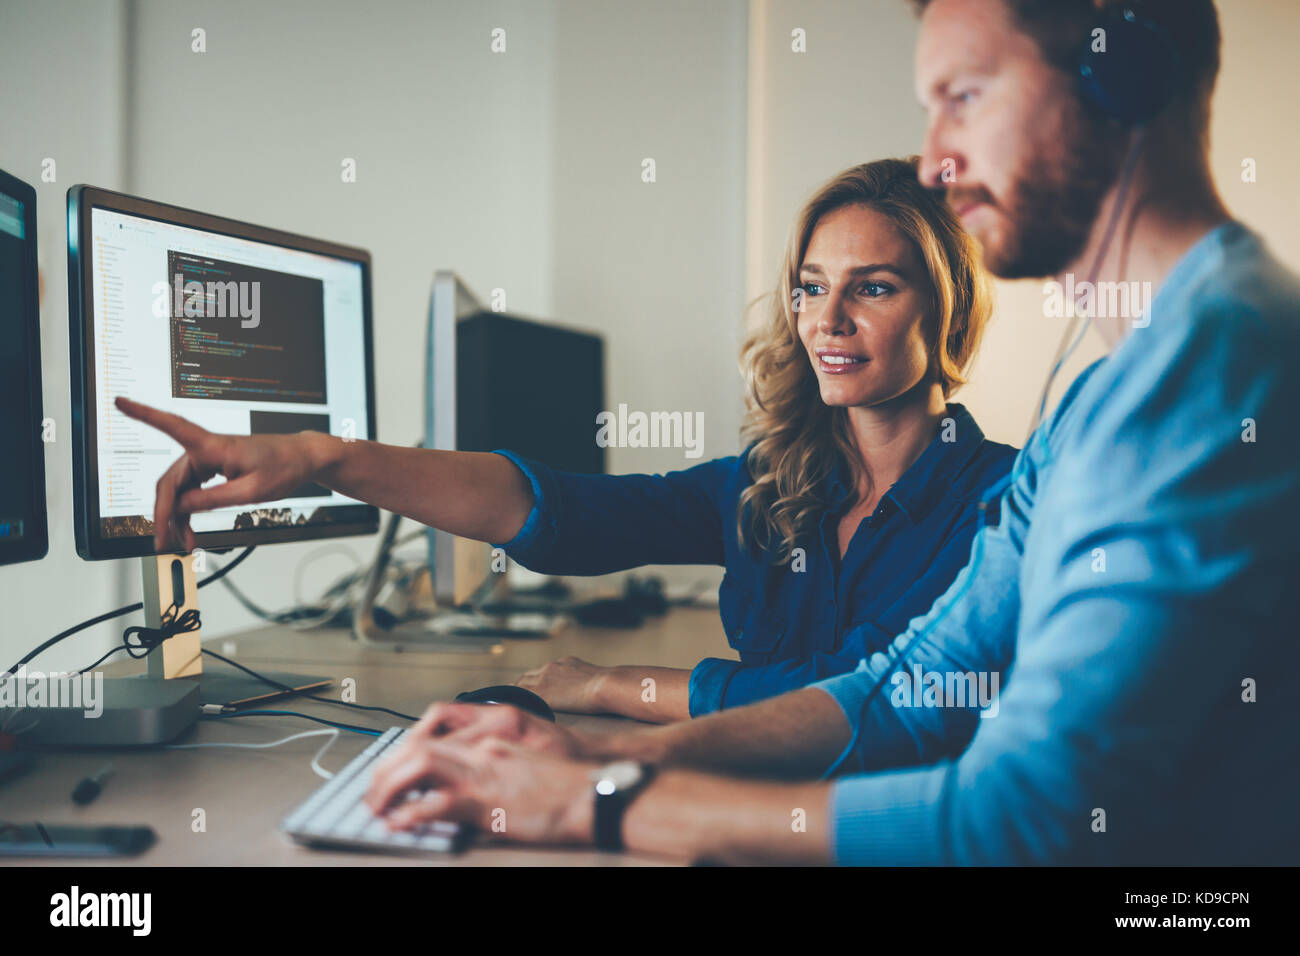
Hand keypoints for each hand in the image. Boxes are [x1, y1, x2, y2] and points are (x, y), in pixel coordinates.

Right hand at [114, 396, 329, 550]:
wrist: (302, 459)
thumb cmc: (283, 467)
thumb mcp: (252, 491)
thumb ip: (214, 499)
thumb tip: (182, 507)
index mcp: (214, 446)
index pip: (172, 425)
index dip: (143, 413)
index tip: (119, 401)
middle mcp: (207, 449)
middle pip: (171, 480)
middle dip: (164, 513)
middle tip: (162, 542)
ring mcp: (209, 458)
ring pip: (179, 490)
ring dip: (178, 517)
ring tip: (182, 544)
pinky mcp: (213, 467)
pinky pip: (192, 490)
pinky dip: (189, 511)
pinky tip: (189, 530)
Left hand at [365, 701, 583, 812]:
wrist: (593, 793)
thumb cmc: (564, 788)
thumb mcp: (520, 767)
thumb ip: (490, 767)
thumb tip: (460, 788)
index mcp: (488, 739)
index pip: (430, 736)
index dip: (400, 756)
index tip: (387, 776)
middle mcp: (480, 749)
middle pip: (415, 745)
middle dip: (384, 771)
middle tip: (372, 797)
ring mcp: (483, 772)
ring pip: (418, 764)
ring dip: (389, 787)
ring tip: (377, 810)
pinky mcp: (488, 801)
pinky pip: (438, 803)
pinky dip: (412, 814)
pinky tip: (400, 825)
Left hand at [514, 656, 610, 712]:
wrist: (606, 684)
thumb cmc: (609, 685)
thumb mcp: (594, 678)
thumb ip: (585, 683)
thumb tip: (589, 691)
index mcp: (564, 663)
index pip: (541, 671)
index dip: (532, 681)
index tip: (527, 688)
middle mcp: (551, 667)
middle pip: (526, 676)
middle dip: (518, 686)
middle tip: (509, 696)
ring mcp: (544, 679)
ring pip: (519, 685)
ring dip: (511, 693)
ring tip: (501, 703)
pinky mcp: (542, 692)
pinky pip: (520, 696)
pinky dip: (511, 701)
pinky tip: (505, 708)